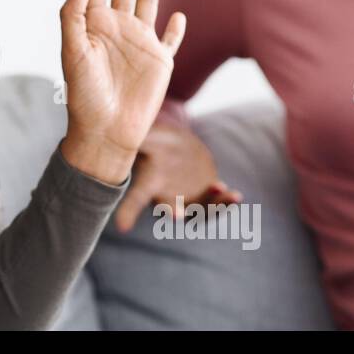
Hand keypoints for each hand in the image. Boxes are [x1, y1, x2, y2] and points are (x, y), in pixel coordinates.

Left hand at [58, 0, 185, 183]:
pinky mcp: (159, 61)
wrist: (105, 132)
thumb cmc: (83, 96)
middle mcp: (116, 26)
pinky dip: (176, 27)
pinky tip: (179, 14)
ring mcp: (139, 42)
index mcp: (93, 22)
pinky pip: (170, 39)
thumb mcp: (72, 52)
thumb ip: (73, 14)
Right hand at [111, 122, 241, 232]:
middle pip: (171, 210)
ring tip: (219, 187)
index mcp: (149, 185)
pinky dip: (226, 202)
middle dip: (174, 213)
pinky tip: (235, 195)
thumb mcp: (145, 138)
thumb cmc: (156, 142)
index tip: (122, 227)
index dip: (128, 213)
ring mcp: (190, 201)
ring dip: (211, 205)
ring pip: (200, 211)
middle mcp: (168, 199)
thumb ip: (136, 137)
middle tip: (176, 215)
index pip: (135, 200)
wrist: (178, 148)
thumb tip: (118, 125)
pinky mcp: (208, 198)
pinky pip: (218, 205)